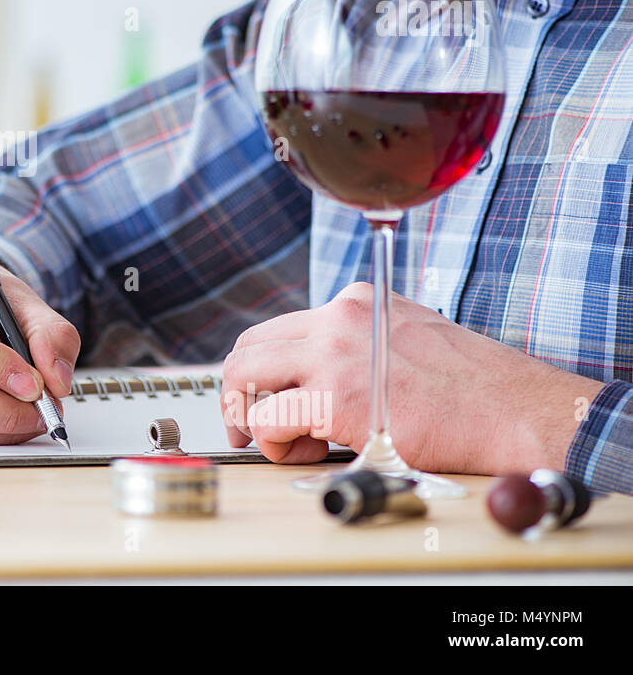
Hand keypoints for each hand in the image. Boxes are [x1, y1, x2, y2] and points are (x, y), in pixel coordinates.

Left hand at [220, 282, 602, 473]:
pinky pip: (268, 418)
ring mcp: (333, 352)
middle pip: (248, 348)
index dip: (264, 372)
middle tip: (249, 429)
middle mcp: (337, 317)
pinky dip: (275, 443)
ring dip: (253, 419)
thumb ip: (360, 349)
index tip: (267, 400)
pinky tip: (310, 451)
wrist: (514, 411)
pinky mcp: (335, 395)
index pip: (278, 330)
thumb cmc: (473, 390)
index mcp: (354, 303)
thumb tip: (314, 381)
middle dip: (238, 392)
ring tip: (290, 444)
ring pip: (244, 377)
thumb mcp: (407, 340)